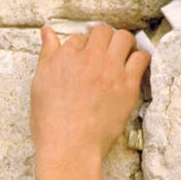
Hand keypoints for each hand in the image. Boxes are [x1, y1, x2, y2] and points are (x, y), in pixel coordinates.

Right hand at [30, 24, 149, 179]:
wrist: (69, 147)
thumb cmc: (52, 123)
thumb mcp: (40, 83)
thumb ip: (47, 54)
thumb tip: (47, 32)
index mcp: (66, 57)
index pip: (79, 37)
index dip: (83, 46)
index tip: (85, 56)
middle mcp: (89, 59)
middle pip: (103, 31)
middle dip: (103, 38)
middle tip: (105, 51)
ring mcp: (110, 71)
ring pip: (124, 38)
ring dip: (123, 43)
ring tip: (122, 54)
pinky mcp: (127, 86)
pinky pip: (141, 59)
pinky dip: (140, 58)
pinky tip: (135, 66)